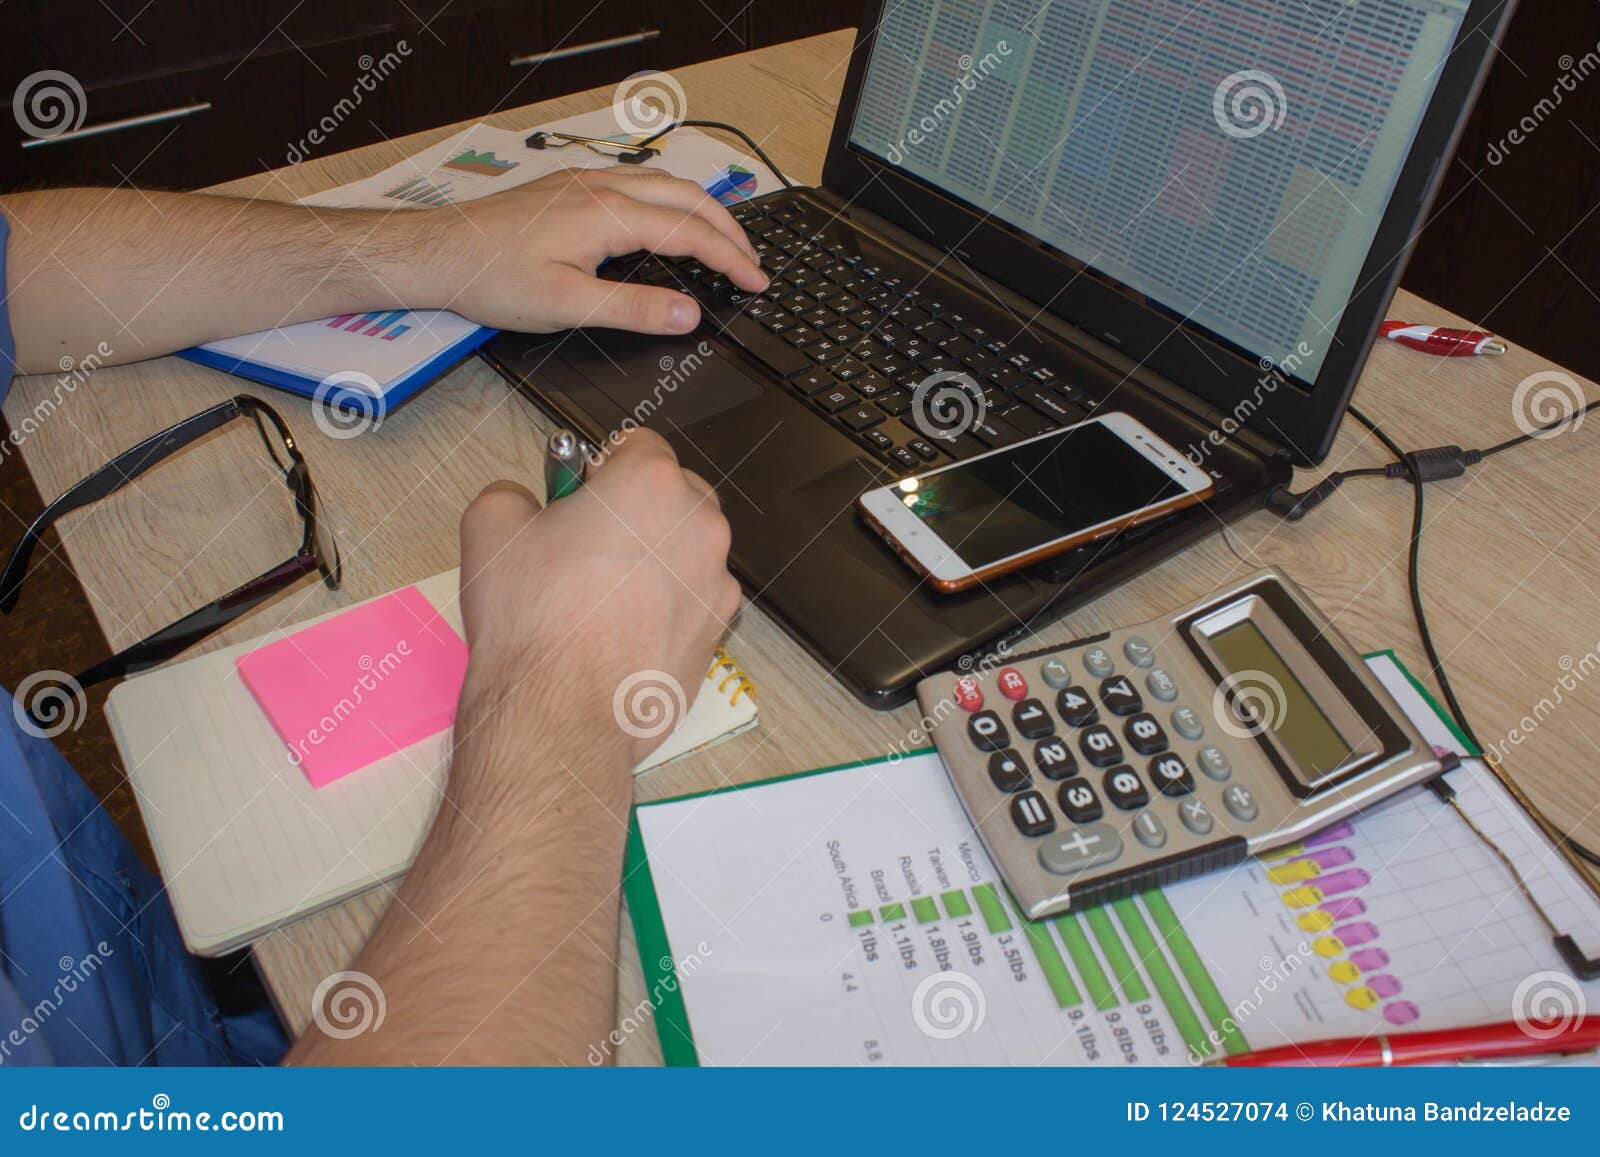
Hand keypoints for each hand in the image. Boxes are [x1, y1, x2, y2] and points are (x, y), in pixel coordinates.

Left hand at [425, 166, 767, 335]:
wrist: (442, 252)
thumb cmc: (494, 278)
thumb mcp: (568, 306)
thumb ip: (635, 309)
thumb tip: (687, 314)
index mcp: (609, 215)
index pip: (691, 234)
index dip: (731, 260)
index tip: (756, 282)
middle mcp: (602, 188)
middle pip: (689, 199)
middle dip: (730, 230)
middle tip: (753, 263)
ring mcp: (586, 182)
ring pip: (666, 185)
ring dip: (704, 211)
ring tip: (725, 240)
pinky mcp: (571, 186)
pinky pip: (640, 183)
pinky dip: (673, 202)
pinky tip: (670, 220)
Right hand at [454, 429, 739, 784]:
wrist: (560, 714)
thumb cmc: (533, 621)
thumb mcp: (490, 528)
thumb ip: (513, 493)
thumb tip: (524, 501)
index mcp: (652, 484)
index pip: (636, 446)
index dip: (599, 467)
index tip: (577, 495)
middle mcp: (699, 526)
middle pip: (672, 496)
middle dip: (635, 511)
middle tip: (584, 546)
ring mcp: (715, 584)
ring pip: (685, 552)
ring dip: (652, 561)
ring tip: (598, 599)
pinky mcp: (716, 635)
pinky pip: (690, 603)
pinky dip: (663, 610)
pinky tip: (618, 636)